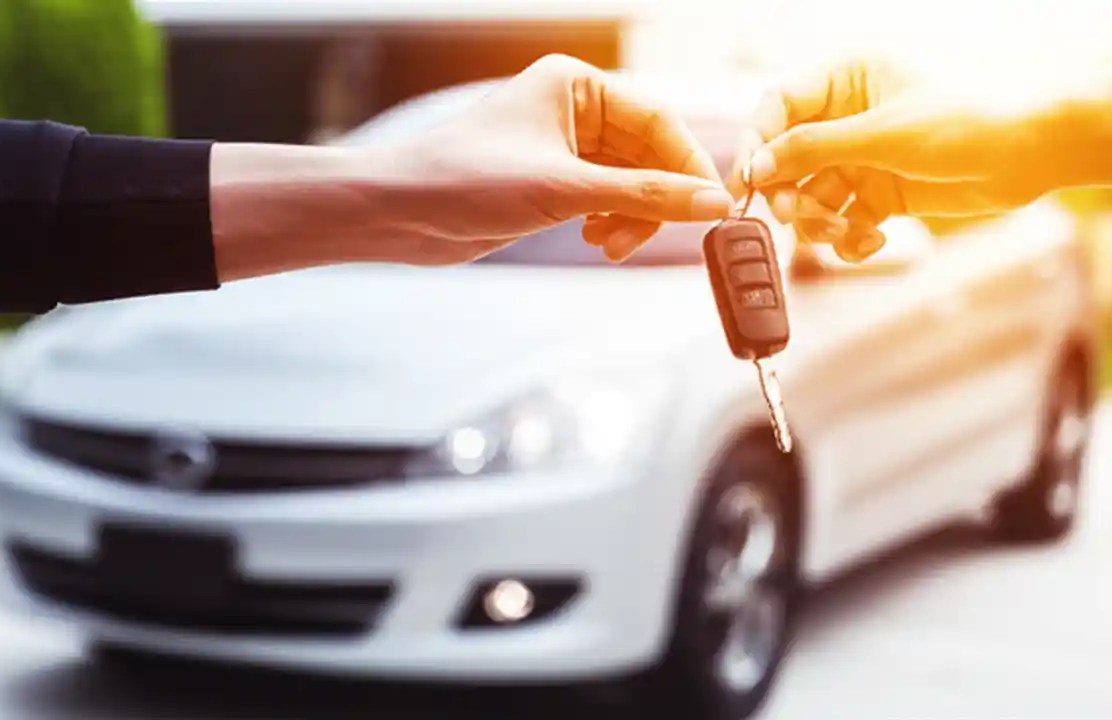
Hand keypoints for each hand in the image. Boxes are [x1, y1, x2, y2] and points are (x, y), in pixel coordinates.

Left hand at [212, 54, 733, 279]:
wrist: (398, 213)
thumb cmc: (465, 179)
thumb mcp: (565, 189)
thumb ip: (645, 196)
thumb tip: (712, 204)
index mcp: (576, 84)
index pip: (659, 120)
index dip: (690, 165)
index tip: (714, 207)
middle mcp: (572, 109)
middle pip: (649, 153)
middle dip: (657, 197)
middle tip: (662, 236)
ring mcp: (562, 147)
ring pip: (629, 181)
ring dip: (632, 216)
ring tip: (609, 243)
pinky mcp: (549, 183)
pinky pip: (605, 200)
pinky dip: (611, 222)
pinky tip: (596, 241)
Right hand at [728, 60, 1054, 261]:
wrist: (1038, 150)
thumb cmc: (972, 117)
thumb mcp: (884, 132)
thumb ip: (814, 149)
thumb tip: (758, 165)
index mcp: (847, 77)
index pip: (779, 106)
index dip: (758, 143)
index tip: (748, 181)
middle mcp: (850, 115)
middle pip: (790, 159)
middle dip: (791, 193)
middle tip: (800, 216)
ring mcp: (866, 156)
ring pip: (813, 195)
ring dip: (819, 221)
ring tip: (845, 231)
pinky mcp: (884, 192)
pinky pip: (844, 220)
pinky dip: (849, 237)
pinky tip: (871, 242)